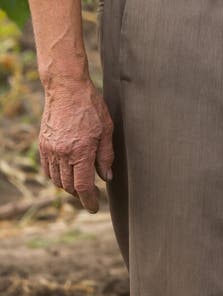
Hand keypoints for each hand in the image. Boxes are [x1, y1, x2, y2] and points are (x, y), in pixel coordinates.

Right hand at [39, 79, 113, 212]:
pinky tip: (66, 171)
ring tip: (80, 180)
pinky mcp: (43, 144)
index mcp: (80, 151)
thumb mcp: (106, 128)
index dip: (89, 201)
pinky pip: (47, 169)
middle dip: (80, 193)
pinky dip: (56, 175)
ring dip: (68, 185)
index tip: (94, 207)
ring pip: (57, 180)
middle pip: (69, 186)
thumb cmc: (91, 106)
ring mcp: (50, 149)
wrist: (67, 88)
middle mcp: (62, 154)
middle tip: (92, 192)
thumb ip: (106, 155)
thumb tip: (107, 177)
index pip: (83, 187)